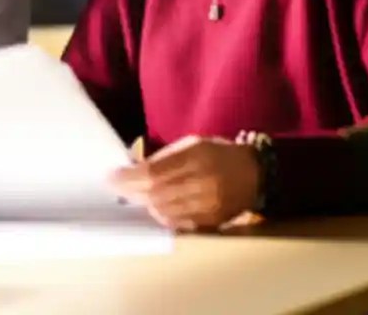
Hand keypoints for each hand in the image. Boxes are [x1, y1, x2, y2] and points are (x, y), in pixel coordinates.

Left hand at [109, 135, 259, 231]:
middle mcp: (202, 183)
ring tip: (133, 198)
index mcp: (197, 157)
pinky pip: (177, 223)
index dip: (129, 177)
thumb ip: (164, 157)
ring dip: (144, 205)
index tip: (112, 177)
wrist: (255, 175)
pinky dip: (161, 216)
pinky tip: (153, 208)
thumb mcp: (193, 144)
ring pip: (163, 211)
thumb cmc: (219, 154)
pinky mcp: (210, 222)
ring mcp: (207, 205)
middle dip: (131, 192)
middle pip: (155, 194)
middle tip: (116, 189)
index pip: (154, 172)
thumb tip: (134, 169)